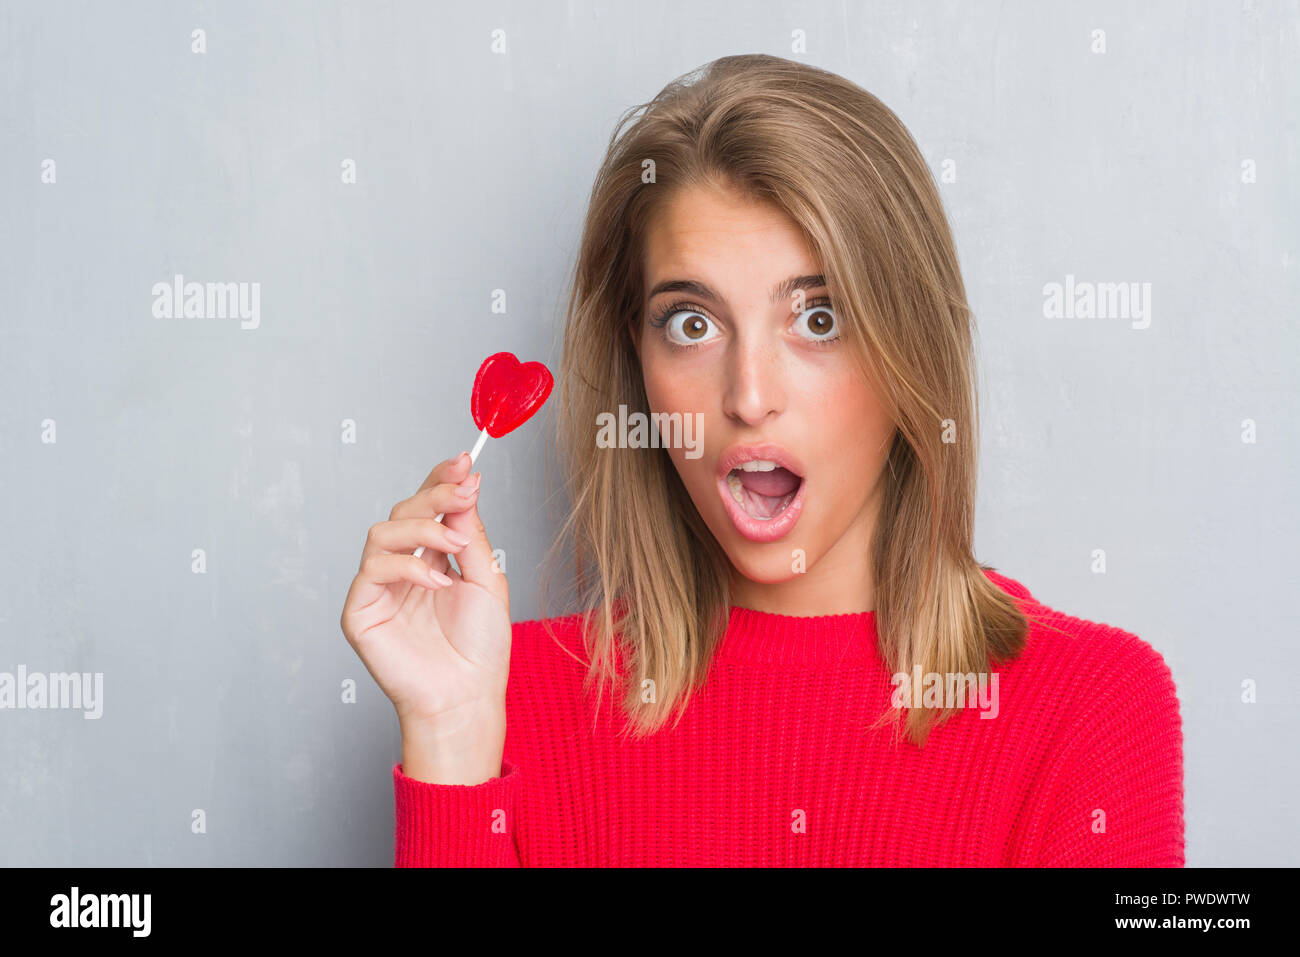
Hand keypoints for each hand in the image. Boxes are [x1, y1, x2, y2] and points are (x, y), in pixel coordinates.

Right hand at [340, 452, 510, 739]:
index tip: (464, 461)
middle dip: (435, 495)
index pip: (427, 507)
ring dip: (422, 528)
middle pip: (403, 511)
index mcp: (432, 557)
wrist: (468, 696)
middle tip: (464, 489)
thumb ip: (471, 535)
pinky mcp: (360, 611)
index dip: (440, 480)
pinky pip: (373, 570)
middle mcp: (402, 568)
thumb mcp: (487, 580)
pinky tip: (437, 580)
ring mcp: (378, 588)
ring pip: (382, 532)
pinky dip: (408, 567)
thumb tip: (464, 488)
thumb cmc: (480, 648)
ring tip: (456, 545)